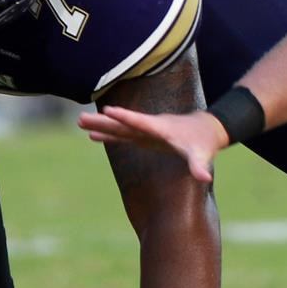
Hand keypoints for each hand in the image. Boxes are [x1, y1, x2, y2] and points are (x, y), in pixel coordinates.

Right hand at [79, 106, 229, 182]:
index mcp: (162, 128)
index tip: (108, 110)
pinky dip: (109, 135)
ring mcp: (146, 131)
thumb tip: (204, 177)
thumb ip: (200, 165)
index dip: (125, 117)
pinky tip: (94, 136)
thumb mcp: (202, 154)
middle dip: (103, 121)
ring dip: (101, 126)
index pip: (141, 122)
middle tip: (80, 118)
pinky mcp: (145, 136)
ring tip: (80, 122)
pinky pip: (123, 135)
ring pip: (120, 128)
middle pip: (123, 124)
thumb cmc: (203, 142)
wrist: (206, 130)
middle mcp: (150, 127)